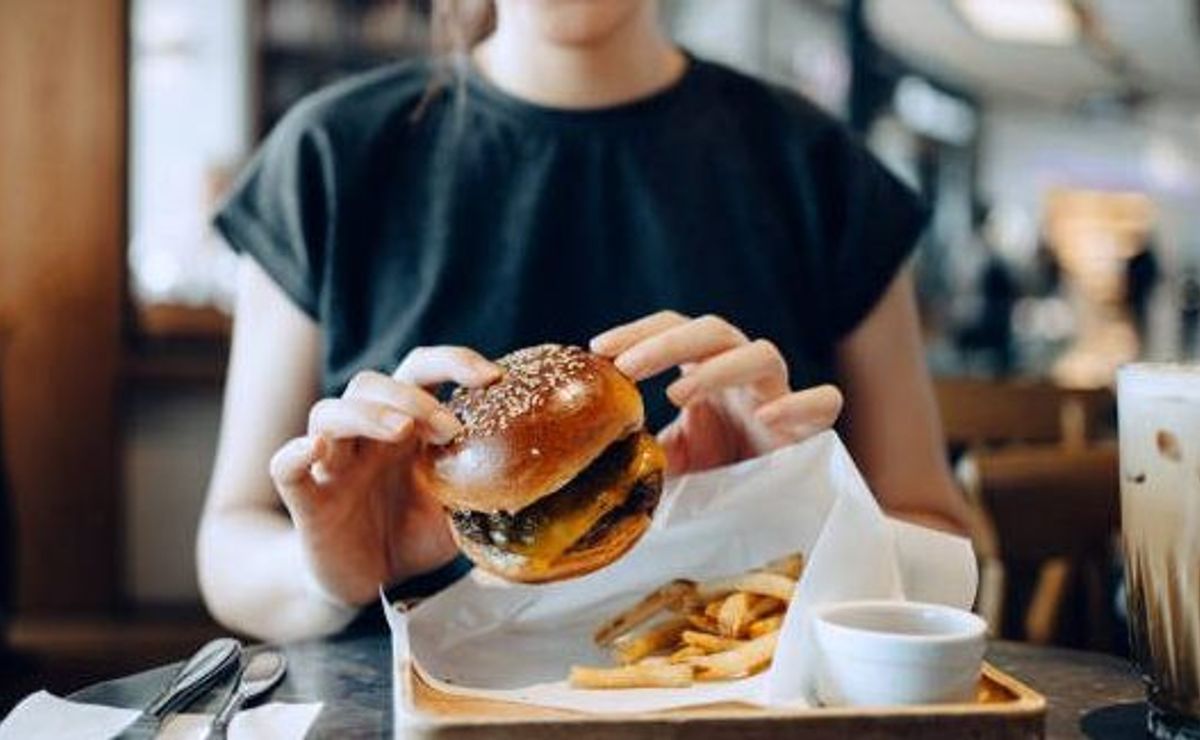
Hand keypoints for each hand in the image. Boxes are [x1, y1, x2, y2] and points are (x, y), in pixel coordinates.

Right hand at [268, 347, 500, 605]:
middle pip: (372, 383)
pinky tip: (314, 451)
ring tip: (400, 432)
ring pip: (329, 413)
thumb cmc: (412, 535)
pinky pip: (284, 466)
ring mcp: (331, 463)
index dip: (452, 362)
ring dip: (367, 413)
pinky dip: (294, 453)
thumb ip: (486, 489)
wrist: (369, 582)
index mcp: (406, 428)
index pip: (420, 371)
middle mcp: (366, 436)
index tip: (491, 376)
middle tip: (452, 429)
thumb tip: (541, 486)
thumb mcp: (460, 511)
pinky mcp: (305, 497)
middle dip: (414, 397)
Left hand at [591, 312, 842, 475]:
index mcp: (706, 368)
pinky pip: (823, 401)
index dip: (638, 331)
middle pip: (713, 330)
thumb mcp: (670, 458)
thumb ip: (640, 449)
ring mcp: (778, 394)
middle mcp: (742, 371)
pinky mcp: (811, 427)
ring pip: (762, 354)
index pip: (674, 327)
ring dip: (719, 368)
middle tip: (628, 368)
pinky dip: (797, 404)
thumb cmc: (717, 472)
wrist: (768, 511)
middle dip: (668, 343)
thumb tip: (594, 458)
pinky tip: (765, 417)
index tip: (598, 348)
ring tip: (676, 397)